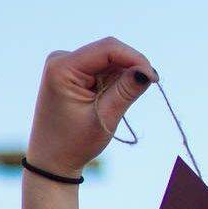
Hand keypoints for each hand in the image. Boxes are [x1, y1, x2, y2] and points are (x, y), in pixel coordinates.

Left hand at [26, 37, 157, 178]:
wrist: (52, 159)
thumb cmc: (74, 143)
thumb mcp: (105, 117)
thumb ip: (126, 91)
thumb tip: (148, 71)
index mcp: (63, 67)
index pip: (108, 48)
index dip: (135, 59)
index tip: (154, 79)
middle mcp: (62, 59)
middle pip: (109, 52)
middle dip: (130, 69)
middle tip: (142, 93)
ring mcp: (66, 64)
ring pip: (109, 61)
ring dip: (123, 78)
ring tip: (118, 104)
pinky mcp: (73, 72)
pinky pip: (103, 69)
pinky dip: (115, 82)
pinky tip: (111, 100)